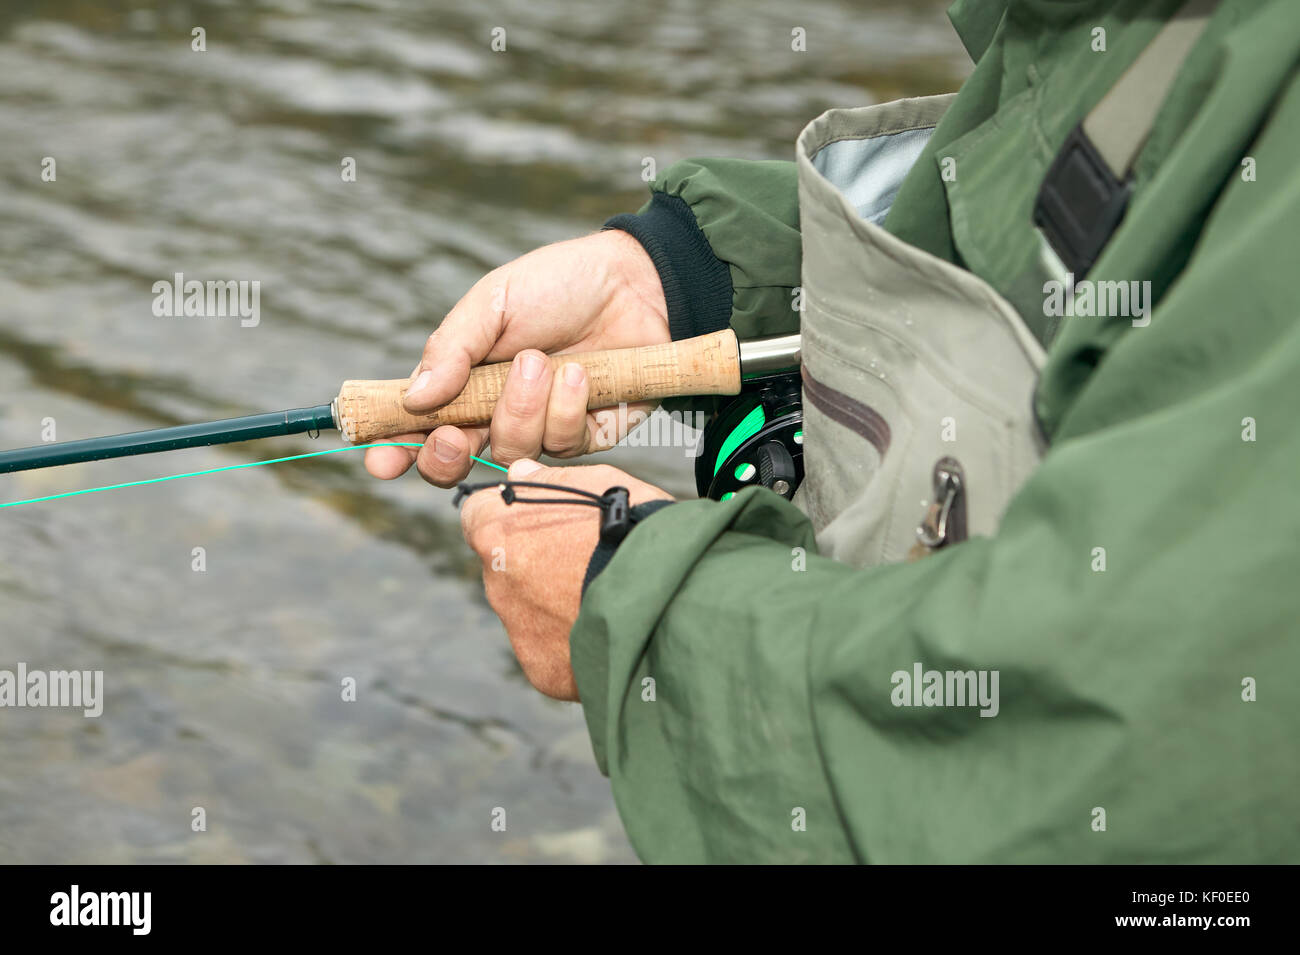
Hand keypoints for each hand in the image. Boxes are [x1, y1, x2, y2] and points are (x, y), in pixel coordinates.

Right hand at [365, 230, 668, 485]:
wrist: (638, 284)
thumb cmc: (560, 284)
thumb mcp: (494, 301)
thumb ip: (452, 348)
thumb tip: (414, 398)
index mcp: (463, 380)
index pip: (419, 428)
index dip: (395, 451)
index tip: (379, 461)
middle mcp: (496, 411)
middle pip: (455, 463)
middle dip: (446, 457)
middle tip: (454, 434)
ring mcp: (541, 428)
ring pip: (510, 452)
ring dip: (520, 409)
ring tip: (540, 362)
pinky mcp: (586, 437)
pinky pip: (562, 446)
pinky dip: (565, 410)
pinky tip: (578, 374)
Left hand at [460, 459, 673, 699]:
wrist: (667, 594)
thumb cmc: (633, 527)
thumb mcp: (595, 482)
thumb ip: (546, 481)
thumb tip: (518, 475)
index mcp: (497, 530)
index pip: (478, 516)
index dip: (508, 517)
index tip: (535, 520)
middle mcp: (496, 582)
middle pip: (504, 568)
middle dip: (534, 565)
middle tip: (583, 562)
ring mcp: (517, 630)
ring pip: (527, 613)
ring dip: (554, 605)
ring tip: (604, 596)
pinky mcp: (543, 669)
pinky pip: (551, 652)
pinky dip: (572, 643)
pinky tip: (607, 627)